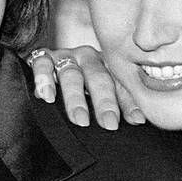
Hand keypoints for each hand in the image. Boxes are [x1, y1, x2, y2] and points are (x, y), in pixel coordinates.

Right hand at [27, 46, 143, 128]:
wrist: (52, 70)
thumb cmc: (82, 89)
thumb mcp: (102, 97)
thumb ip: (119, 105)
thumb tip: (139, 120)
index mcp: (108, 66)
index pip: (120, 84)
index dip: (129, 103)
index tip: (137, 120)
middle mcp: (88, 58)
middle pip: (98, 78)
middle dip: (104, 102)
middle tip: (109, 124)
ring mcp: (65, 56)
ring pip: (71, 74)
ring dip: (76, 98)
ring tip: (80, 119)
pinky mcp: (43, 57)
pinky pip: (42, 63)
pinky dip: (44, 79)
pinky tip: (46, 96)